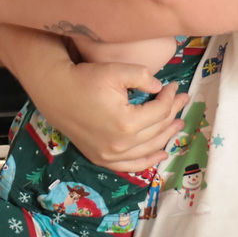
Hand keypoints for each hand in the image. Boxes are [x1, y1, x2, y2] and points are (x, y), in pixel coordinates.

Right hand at [31, 61, 184, 171]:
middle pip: (157, 130)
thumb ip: (143, 77)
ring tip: (178, 123)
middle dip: (172, 113)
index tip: (173, 86)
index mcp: (127, 123)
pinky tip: (161, 153)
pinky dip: (147, 161)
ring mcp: (110, 155)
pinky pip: (131, 165)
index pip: (159, 112)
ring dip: (166, 136)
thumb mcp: (116, 70)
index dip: (170, 98)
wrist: (56, 92)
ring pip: (148, 149)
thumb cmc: (85, 79)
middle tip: (181, 100)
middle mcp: (121, 145)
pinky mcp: (101, 159)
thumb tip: (161, 89)